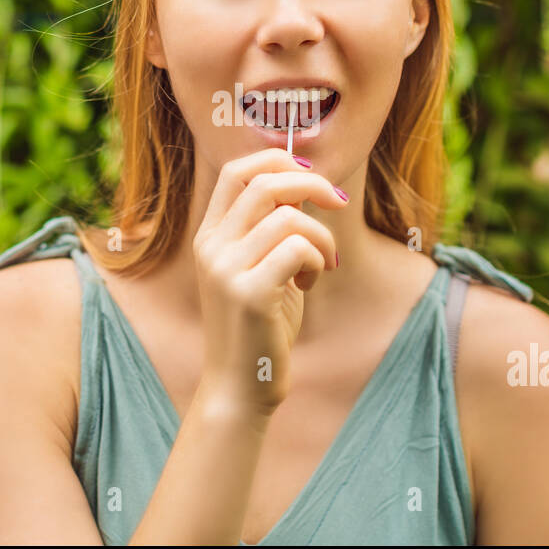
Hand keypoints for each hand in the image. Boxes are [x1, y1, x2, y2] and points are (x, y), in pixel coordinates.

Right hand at [192, 148, 347, 415]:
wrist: (240, 387)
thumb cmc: (259, 327)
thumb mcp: (260, 267)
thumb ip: (273, 227)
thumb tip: (307, 185)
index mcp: (209, 235)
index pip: (236, 170)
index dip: (279, 161)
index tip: (312, 176)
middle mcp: (210, 246)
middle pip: (264, 181)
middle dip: (313, 184)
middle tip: (339, 203)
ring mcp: (225, 269)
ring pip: (289, 217)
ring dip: (322, 237)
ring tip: (321, 265)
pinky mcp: (248, 293)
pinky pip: (297, 248)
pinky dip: (317, 259)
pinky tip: (310, 283)